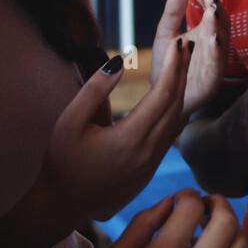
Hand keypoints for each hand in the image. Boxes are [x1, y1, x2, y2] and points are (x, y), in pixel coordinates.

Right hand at [37, 36, 191, 229]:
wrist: (63, 205)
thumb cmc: (62, 161)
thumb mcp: (69, 122)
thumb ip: (94, 90)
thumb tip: (119, 62)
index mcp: (130, 139)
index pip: (163, 95)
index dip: (174, 67)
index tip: (179, 43)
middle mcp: (148, 152)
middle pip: (176, 105)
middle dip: (183, 73)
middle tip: (186, 45)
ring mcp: (152, 163)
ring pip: (177, 120)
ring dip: (182, 90)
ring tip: (182, 64)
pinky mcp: (150, 170)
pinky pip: (170, 134)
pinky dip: (175, 109)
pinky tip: (172, 94)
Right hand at [104, 190, 247, 247]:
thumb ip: (143, 222)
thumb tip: (170, 202)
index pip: (192, 207)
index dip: (188, 195)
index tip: (182, 199)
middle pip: (227, 222)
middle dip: (219, 203)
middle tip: (206, 203)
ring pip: (241, 244)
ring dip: (230, 227)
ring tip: (212, 224)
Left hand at [151, 0, 229, 116]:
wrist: (164, 94)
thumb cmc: (168, 63)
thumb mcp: (166, 34)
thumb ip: (172, 13)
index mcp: (204, 32)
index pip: (211, 12)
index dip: (208, 0)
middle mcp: (213, 45)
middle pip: (220, 25)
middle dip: (217, 12)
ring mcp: (214, 62)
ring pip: (221, 43)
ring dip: (218, 28)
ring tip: (213, 14)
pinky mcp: (212, 79)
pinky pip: (217, 65)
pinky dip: (217, 53)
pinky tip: (214, 41)